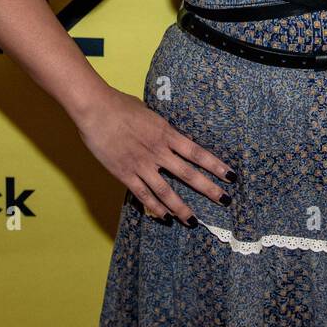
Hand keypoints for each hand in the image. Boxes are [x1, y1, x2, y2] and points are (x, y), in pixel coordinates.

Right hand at [73, 85, 234, 224]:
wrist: (95, 109)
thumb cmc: (120, 105)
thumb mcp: (149, 113)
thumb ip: (162, 128)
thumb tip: (175, 135)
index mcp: (166, 133)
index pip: (197, 153)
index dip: (216, 166)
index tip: (231, 176)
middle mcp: (158, 151)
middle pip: (189, 174)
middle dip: (209, 189)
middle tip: (225, 201)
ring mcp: (141, 164)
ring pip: (167, 191)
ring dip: (182, 208)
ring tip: (193, 221)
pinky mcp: (124, 173)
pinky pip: (143, 195)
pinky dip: (155, 208)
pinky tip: (165, 217)